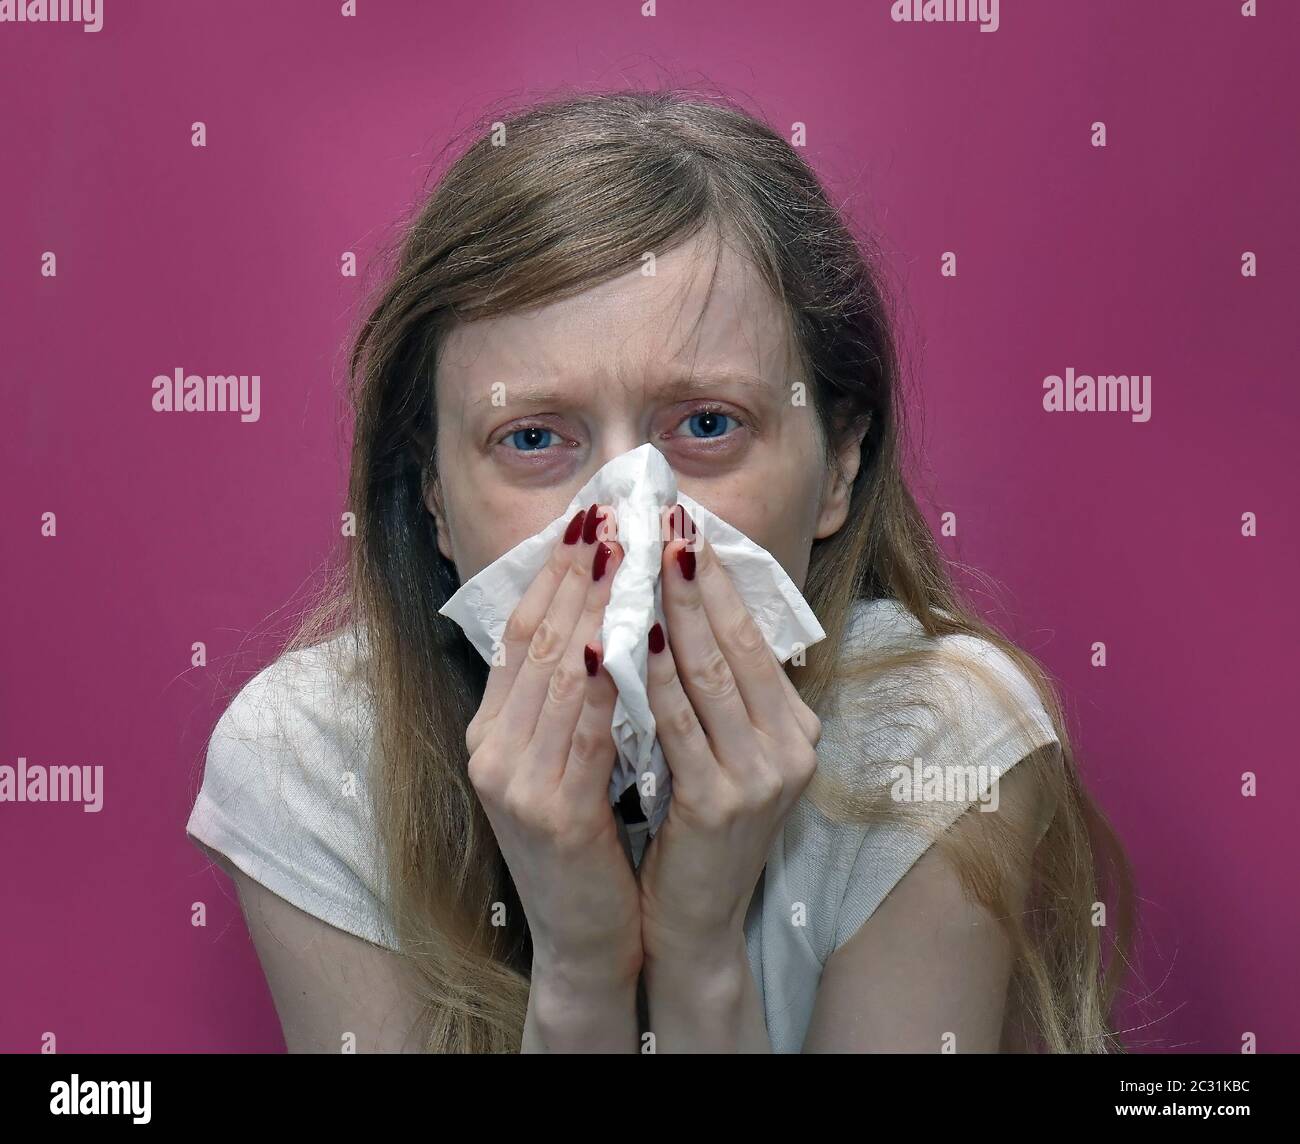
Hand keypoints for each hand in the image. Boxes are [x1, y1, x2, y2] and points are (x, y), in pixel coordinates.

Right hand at [465, 504, 641, 981]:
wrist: (583, 936)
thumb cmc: (586, 841)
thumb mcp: (566, 761)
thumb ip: (569, 699)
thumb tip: (600, 619)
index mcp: (492, 731)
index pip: (519, 632)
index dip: (552, 573)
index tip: (586, 520)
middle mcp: (491, 748)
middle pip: (535, 639)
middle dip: (576, 573)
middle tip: (609, 515)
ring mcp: (513, 780)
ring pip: (557, 673)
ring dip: (594, 607)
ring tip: (624, 554)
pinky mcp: (550, 812)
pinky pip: (582, 730)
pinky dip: (602, 681)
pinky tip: (622, 639)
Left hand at [636, 504, 822, 962]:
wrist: (694, 920)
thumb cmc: (695, 824)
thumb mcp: (719, 748)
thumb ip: (712, 688)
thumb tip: (675, 603)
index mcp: (793, 725)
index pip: (752, 634)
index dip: (715, 578)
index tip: (681, 525)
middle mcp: (791, 745)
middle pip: (733, 643)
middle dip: (693, 579)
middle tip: (664, 520)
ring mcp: (763, 776)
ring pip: (708, 675)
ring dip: (670, 612)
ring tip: (642, 558)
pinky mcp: (724, 804)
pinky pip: (677, 725)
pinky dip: (649, 678)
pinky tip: (623, 639)